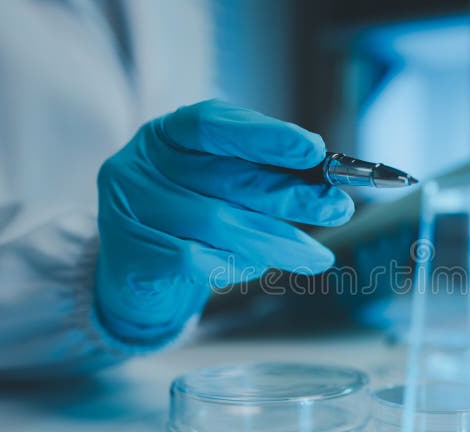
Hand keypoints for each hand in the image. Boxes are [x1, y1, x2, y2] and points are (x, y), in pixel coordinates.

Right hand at [95, 100, 353, 342]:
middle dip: (291, 195)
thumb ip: (253, 170)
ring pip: (219, 224)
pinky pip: (201, 259)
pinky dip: (241, 264)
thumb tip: (322, 174)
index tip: (314, 150)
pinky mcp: (134, 254)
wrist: (132, 270)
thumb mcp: (212, 180)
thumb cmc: (185, 215)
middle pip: (226, 178)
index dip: (265, 136)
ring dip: (279, 241)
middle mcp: (141, 165)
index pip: (213, 124)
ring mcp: (133, 210)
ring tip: (318, 256)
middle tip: (337, 209)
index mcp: (165, 135)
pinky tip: (262, 265)